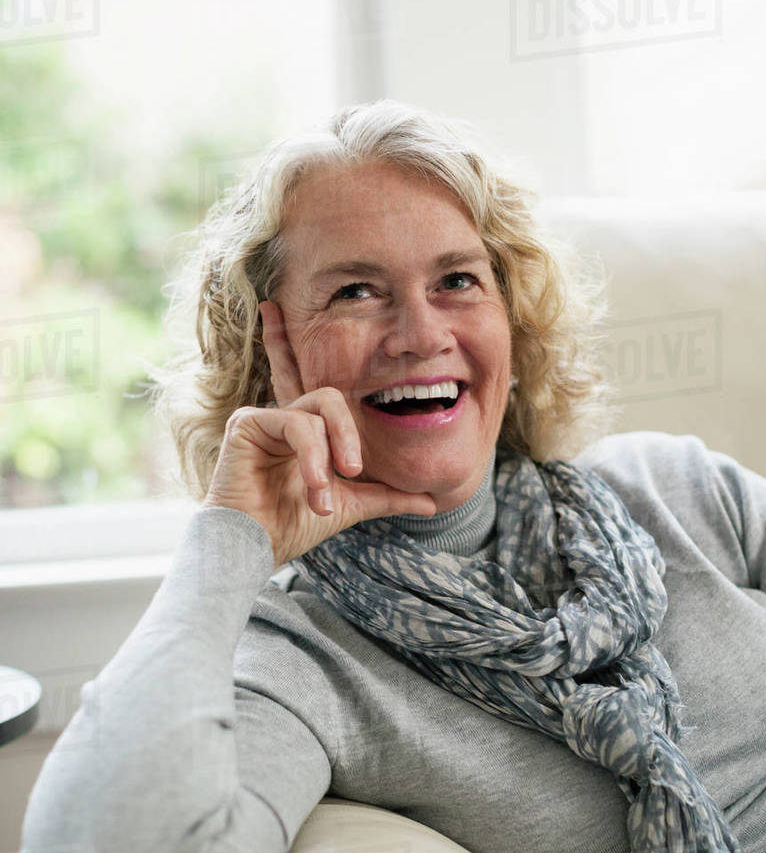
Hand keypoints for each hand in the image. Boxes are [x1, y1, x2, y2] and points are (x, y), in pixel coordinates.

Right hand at [201, 300, 436, 566]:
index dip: (285, 340)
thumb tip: (431, 501)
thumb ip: (387, 496)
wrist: (259, 548)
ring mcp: (264, 417)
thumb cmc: (293, 524)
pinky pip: (297, 425)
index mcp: (302, 429)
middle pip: (327, 393)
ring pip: (320, 410)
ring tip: (325, 494)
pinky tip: (313, 487)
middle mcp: (282, 416)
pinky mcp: (248, 424)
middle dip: (347, 433)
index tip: (273, 305)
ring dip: (329, 457)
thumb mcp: (352, 505)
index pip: (302, 377)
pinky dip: (312, 458)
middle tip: (354, 470)